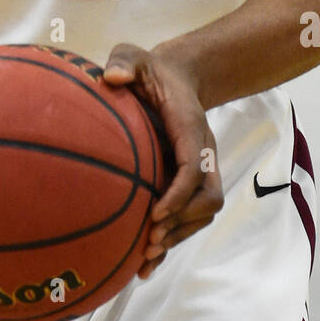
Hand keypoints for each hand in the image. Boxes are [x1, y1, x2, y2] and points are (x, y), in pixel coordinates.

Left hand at [102, 41, 222, 278]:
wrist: (175, 76)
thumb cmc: (150, 69)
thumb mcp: (135, 56)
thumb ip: (125, 61)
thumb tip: (111, 77)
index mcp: (190, 126)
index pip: (194, 166)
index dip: (180, 193)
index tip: (156, 213)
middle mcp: (202, 151)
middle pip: (208, 198)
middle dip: (183, 224)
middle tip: (150, 241)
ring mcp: (199, 168)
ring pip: (203, 213)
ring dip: (179, 238)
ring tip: (146, 260)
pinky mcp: (189, 181)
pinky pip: (190, 217)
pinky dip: (173, 240)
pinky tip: (144, 265)